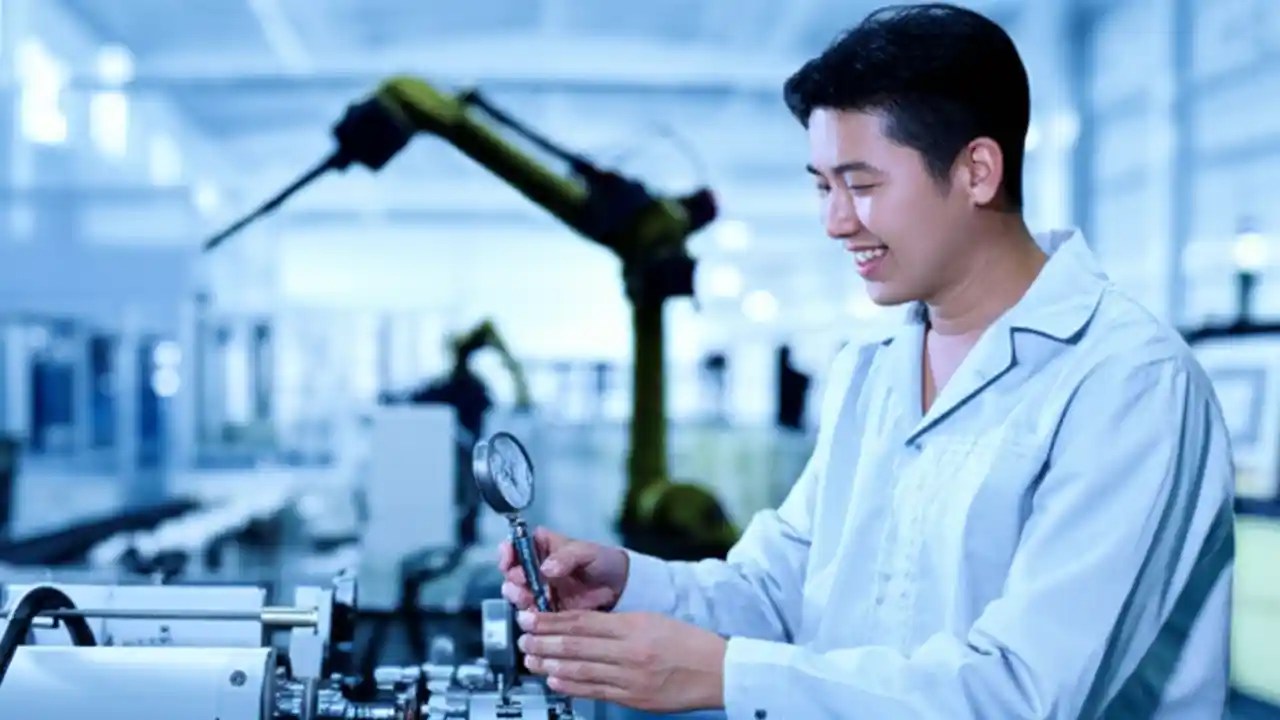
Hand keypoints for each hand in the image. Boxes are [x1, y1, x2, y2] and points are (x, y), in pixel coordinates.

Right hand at [498, 528, 628, 610]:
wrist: (620, 588)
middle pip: (511, 571)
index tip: (508, 560)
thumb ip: (566, 556)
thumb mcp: (587, 552)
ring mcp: (539, 590)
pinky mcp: (545, 610)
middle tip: (522, 582)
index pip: (516, 544)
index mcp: (543, 546)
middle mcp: (536, 567)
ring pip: (516, 593)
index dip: (508, 551)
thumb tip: (545, 568)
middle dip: (512, 578)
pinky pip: (530, 613)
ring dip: (518, 596)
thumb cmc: (603, 561)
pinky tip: (537, 614)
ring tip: (529, 598)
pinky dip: (530, 614)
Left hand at [517, 610, 726, 711]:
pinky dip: (571, 686)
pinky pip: (594, 691)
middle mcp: (629, 651)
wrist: (717, 671)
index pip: (582, 621)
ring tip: (531, 660)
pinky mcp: (632, 698)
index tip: (531, 617)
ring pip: (580, 670)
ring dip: (550, 665)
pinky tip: (555, 680)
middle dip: (543, 642)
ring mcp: (629, 678)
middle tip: (522, 639)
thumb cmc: (688, 643)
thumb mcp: (652, 620)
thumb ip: (617, 623)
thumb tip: (580, 626)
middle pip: (575, 645)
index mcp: (633, 626)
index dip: (551, 620)